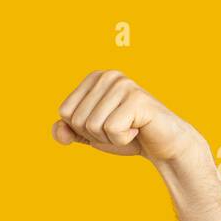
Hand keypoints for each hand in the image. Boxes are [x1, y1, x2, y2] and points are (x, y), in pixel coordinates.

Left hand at [52, 70, 203, 164]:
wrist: (161, 144)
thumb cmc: (125, 135)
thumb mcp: (89, 134)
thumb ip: (68, 132)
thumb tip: (59, 131)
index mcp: (94, 78)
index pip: (65, 112)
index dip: (81, 128)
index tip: (105, 124)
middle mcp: (108, 76)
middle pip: (77, 119)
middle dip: (96, 134)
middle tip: (120, 128)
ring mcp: (123, 85)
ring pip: (92, 126)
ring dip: (110, 137)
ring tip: (129, 128)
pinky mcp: (136, 99)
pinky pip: (111, 129)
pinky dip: (123, 139)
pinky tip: (137, 130)